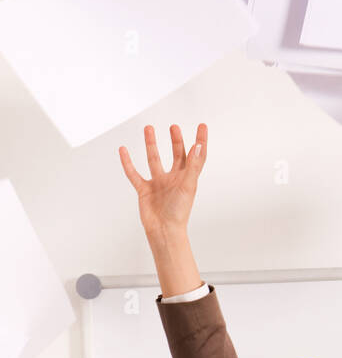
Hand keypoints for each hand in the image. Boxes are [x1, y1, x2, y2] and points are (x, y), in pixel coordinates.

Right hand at [119, 123, 207, 237]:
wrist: (164, 231)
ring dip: (152, 145)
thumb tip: (198, 145)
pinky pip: (134, 174)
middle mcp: (173, 179)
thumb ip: (193, 166)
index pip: (196, 156)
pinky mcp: (144, 190)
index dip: (200, 141)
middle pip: (176, 155)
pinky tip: (123, 150)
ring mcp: (158, 184)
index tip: (202, 126)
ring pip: (154, 160)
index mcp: (186, 178)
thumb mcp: (188, 185)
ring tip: (149, 128)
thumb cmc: (179, 212)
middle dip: (176, 141)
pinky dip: (128, 163)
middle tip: (173, 127)